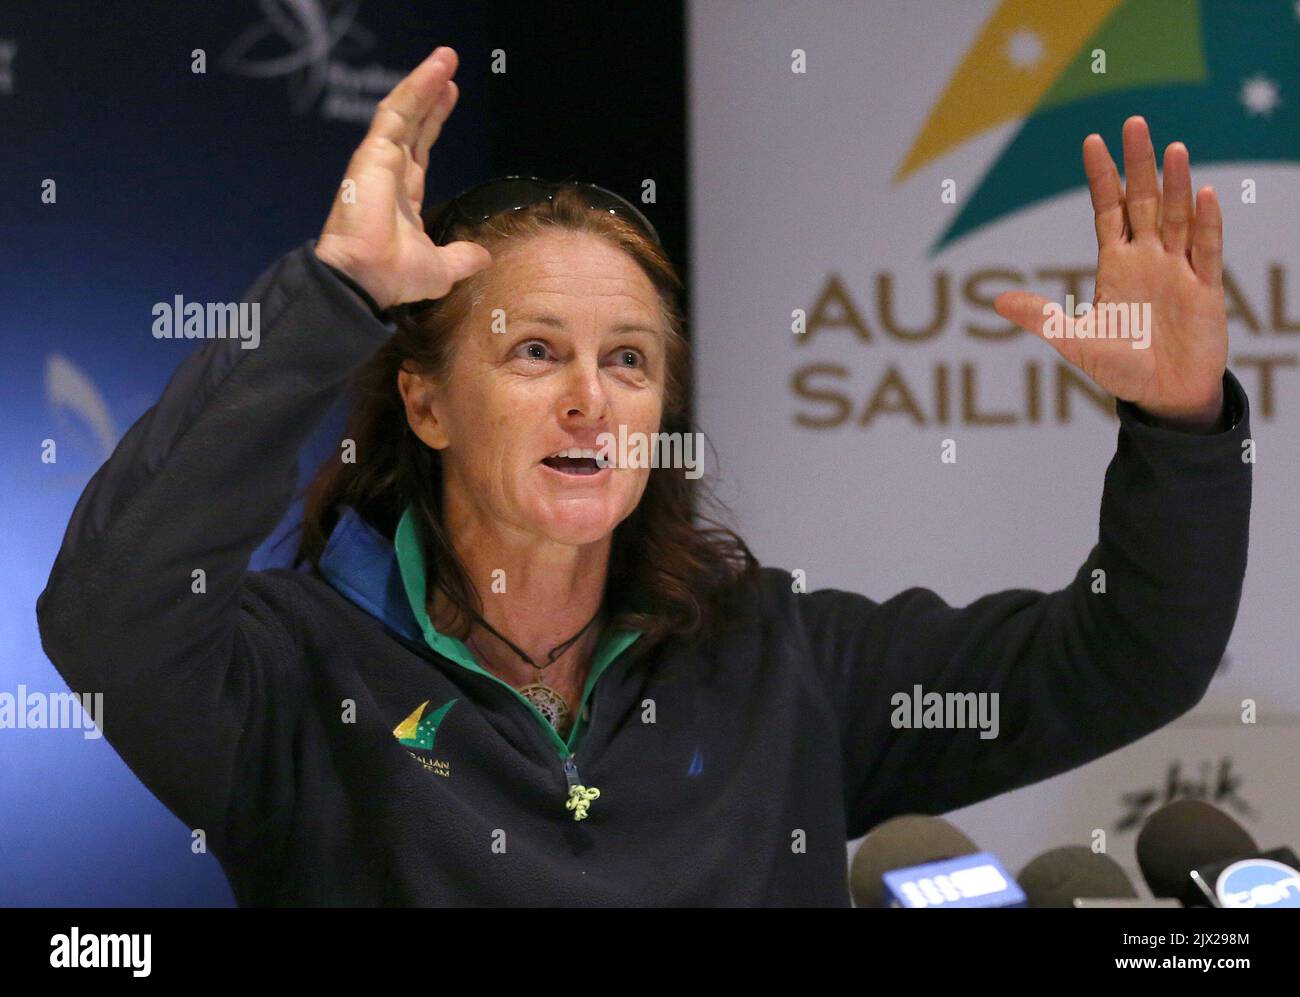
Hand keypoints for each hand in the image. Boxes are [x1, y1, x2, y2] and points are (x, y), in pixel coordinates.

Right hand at [315, 46, 491, 309]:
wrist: (366, 279)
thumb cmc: (394, 276)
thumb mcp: (441, 268)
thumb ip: (461, 258)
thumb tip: (484, 257)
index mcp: (403, 198)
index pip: (420, 150)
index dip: (434, 123)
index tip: (448, 99)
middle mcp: (390, 174)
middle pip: (414, 125)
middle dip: (431, 96)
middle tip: (448, 71)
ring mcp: (379, 160)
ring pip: (405, 112)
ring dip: (425, 83)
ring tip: (445, 59)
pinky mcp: (374, 152)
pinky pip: (397, 113)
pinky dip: (416, 90)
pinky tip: (434, 72)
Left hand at [993, 116, 1227, 429]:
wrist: (1163, 397)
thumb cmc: (1121, 368)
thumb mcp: (1074, 341)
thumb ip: (1042, 318)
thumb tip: (997, 302)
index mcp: (1115, 265)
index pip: (1108, 210)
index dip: (1102, 176)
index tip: (1092, 140)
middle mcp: (1148, 258)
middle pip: (1143, 201)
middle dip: (1139, 164)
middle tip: (1134, 122)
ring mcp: (1178, 270)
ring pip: (1177, 217)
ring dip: (1176, 184)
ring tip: (1173, 149)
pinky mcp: (1205, 289)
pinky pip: (1207, 250)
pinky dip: (1206, 223)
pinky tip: (1204, 194)